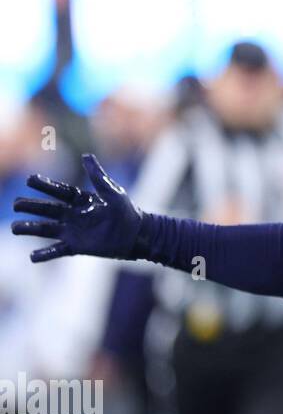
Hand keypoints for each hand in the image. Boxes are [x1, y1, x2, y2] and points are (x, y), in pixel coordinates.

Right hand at [11, 154, 147, 262]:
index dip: (45, 186)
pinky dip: (45, 254)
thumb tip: (86, 156)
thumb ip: (98, 176)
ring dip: (31, 228)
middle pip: (47, 210)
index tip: (30, 179)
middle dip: (31, 207)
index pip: (59, 191)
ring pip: (46, 229)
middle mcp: (72, 215)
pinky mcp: (76, 247)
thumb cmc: (126, 211)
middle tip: (16, 204)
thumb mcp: (113, 192)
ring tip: (15, 227)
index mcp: (81, 200)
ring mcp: (73, 231)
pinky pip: (57, 251)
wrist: (136, 234)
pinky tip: (32, 257)